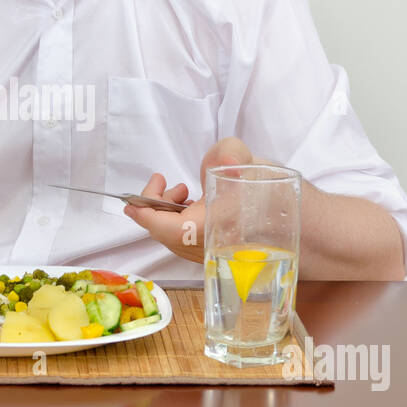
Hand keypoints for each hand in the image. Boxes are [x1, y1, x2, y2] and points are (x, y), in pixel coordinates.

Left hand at [122, 137, 253, 263]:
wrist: (275, 201)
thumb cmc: (255, 177)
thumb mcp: (242, 156)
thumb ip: (234, 154)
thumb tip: (229, 162)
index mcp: (223, 224)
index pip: (177, 231)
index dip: (150, 218)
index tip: (131, 204)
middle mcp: (216, 243)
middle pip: (169, 236)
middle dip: (156, 208)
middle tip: (161, 182)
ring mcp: (212, 251)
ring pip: (173, 240)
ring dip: (165, 214)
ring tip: (181, 191)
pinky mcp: (209, 252)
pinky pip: (182, 242)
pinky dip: (174, 222)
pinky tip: (186, 204)